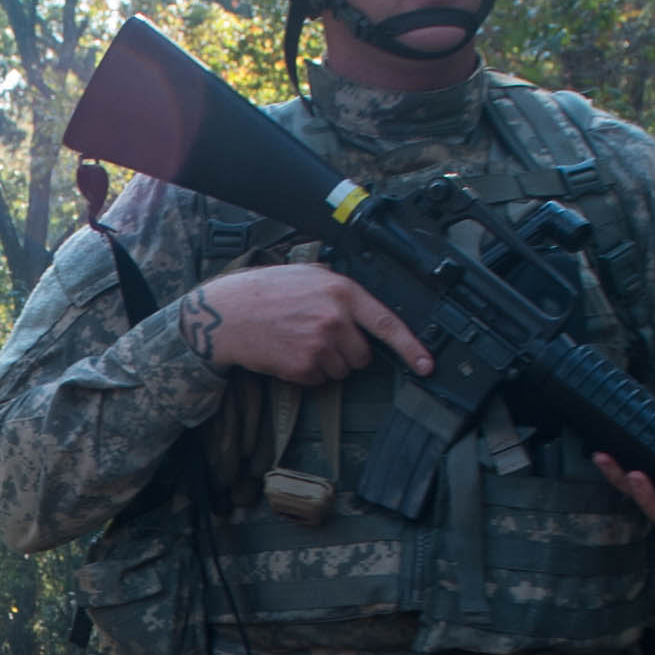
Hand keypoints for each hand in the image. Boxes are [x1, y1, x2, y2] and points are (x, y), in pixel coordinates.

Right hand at [173, 267, 434, 385]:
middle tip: (319, 337)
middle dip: (348, 352)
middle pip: (363, 356)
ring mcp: (320, 345)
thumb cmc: (264, 291)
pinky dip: (306, 373)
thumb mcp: (307, 274)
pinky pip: (319, 380)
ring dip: (326, 364)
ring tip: (299, 342)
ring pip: (341, 371)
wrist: (227, 314)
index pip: (386, 322)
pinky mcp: (303, 367)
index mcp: (341, 291)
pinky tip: (288, 354)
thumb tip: (358, 305)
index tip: (427, 364)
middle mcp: (336, 319)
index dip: (411, 346)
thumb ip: (337, 287)